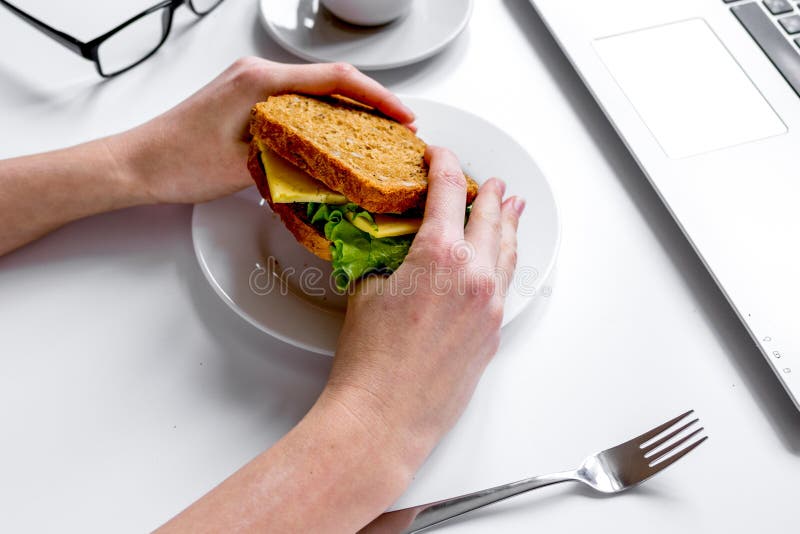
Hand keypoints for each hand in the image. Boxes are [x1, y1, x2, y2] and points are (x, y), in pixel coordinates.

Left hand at [113, 57, 414, 204]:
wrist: (136, 163)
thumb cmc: (178, 161)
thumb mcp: (246, 166)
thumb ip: (293, 158)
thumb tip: (334, 169)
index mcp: (260, 80)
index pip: (335, 79)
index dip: (376, 96)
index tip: (402, 115)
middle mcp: (257, 73)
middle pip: (330, 80)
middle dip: (370, 103)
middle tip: (398, 129)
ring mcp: (250, 83)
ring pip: (314, 91)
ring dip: (348, 110)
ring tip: (376, 135)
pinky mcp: (245, 98)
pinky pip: (296, 101)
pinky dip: (323, 116)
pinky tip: (336, 138)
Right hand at [155, 150, 524, 533]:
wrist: (385, 416)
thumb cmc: (370, 361)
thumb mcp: (367, 290)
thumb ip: (386, 258)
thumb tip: (393, 247)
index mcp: (441, 255)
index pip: (447, 192)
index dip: (442, 164)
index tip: (439, 154)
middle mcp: (475, 276)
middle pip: (489, 218)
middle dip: (488, 193)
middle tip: (489, 181)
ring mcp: (490, 306)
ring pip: (506, 251)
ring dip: (508, 224)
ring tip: (513, 206)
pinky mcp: (493, 332)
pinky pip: (505, 283)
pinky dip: (504, 260)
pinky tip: (501, 258)